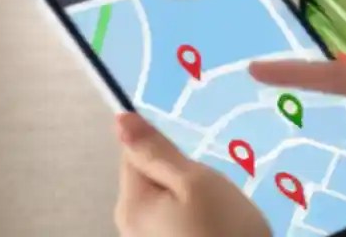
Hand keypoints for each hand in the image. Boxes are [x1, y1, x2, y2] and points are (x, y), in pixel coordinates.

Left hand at [113, 113, 271, 236]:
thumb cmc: (224, 232)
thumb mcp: (196, 183)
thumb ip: (157, 151)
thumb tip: (121, 119)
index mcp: (130, 204)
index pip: (134, 155)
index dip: (165, 152)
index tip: (193, 166)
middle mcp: (127, 228)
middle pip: (150, 182)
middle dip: (181, 181)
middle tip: (212, 195)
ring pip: (165, 206)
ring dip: (190, 204)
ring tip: (218, 217)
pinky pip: (175, 227)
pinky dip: (195, 225)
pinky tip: (216, 232)